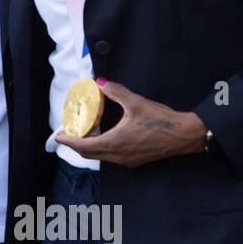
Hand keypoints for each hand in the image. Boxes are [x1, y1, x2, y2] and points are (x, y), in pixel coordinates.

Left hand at [54, 79, 207, 168]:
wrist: (185, 135)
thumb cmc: (160, 120)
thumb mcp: (135, 102)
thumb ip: (115, 91)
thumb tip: (99, 82)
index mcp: (114, 143)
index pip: (83, 146)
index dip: (68, 141)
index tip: (57, 136)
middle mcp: (118, 156)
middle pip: (89, 154)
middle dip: (75, 145)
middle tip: (66, 134)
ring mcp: (127, 161)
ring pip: (100, 157)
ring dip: (88, 148)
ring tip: (82, 135)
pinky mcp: (135, 161)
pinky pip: (111, 157)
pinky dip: (101, 149)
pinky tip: (104, 139)